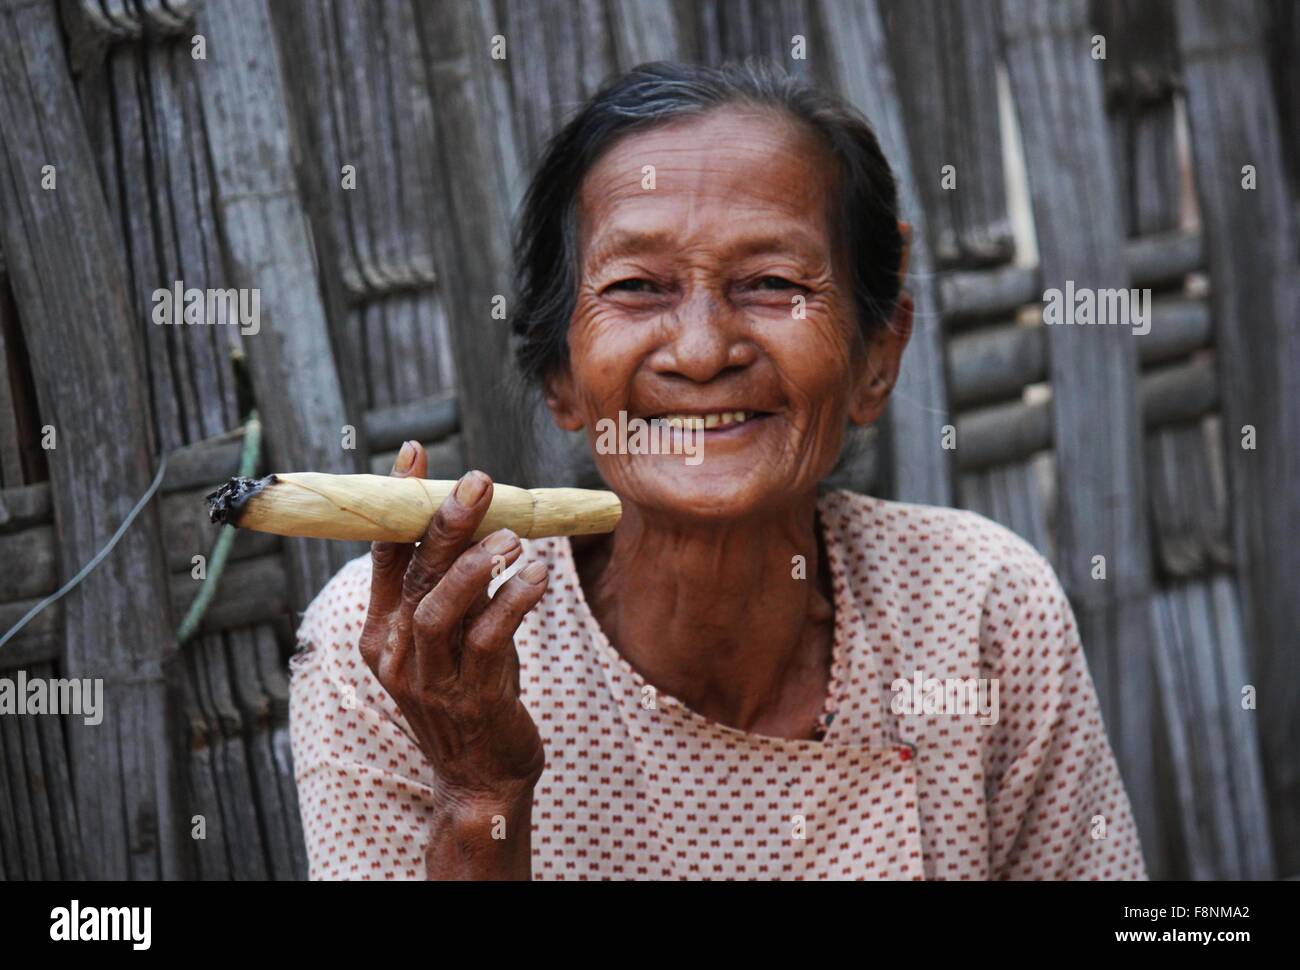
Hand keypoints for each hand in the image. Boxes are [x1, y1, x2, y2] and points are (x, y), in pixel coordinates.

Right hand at [358, 442, 548, 874]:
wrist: (481, 780)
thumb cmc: (472, 696)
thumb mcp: (456, 638)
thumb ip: (458, 589)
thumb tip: (483, 523)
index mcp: (382, 634)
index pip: (386, 557)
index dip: (397, 504)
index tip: (413, 455)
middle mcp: (397, 654)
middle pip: (415, 574)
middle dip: (443, 523)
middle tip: (476, 481)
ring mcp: (430, 679)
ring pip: (442, 607)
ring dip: (478, 563)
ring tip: (514, 535)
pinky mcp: (471, 697)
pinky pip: (489, 638)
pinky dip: (514, 600)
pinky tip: (538, 576)